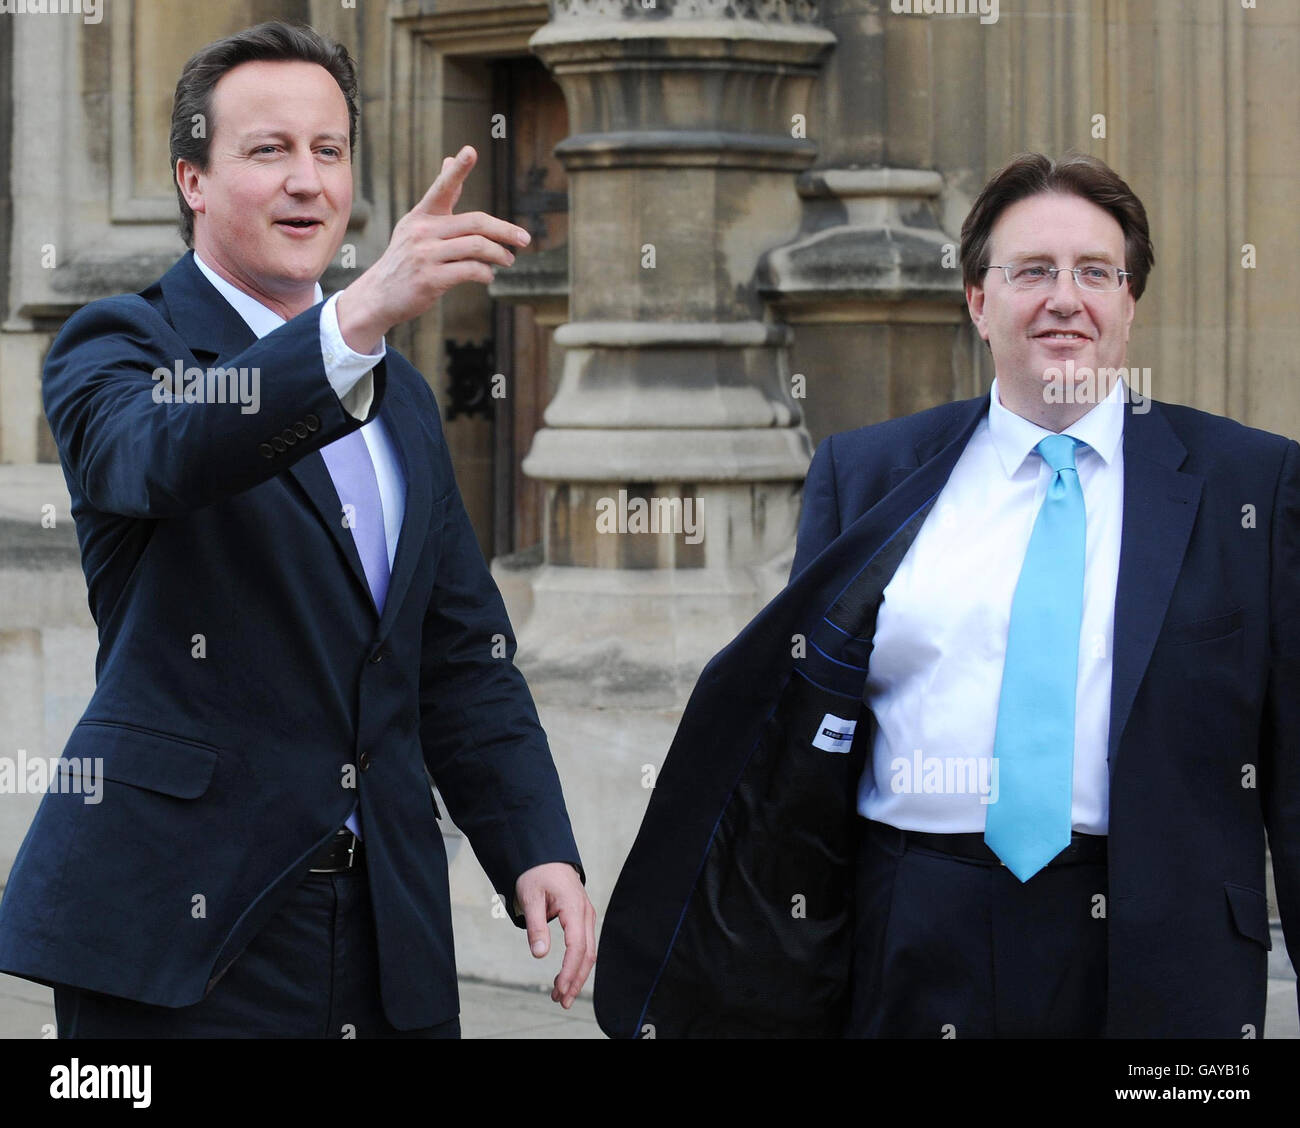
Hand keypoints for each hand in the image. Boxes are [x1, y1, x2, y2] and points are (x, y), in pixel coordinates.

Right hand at [335, 145, 530, 352]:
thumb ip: (440, 198)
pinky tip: (488, 276)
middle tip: (524, 239)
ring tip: (508, 260)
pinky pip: (471, 270)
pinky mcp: (431, 279)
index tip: (470, 151)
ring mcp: (425, 255)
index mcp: (421, 216)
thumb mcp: (418, 226)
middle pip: (475, 223)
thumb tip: (450, 159)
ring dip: (500, 255)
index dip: (457, 171)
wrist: (380, 295)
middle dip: (505, 231)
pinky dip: (486, 273)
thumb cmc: (407, 259)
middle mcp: (422, 232)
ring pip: (477, 247)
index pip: (442, 188)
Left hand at [514, 862, 596, 1008]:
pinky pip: (585, 945)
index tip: (559, 988)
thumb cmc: (536, 873)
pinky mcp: (582, 919)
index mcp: (574, 906)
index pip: (577, 946)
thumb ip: (536, 926)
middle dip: (576, 980)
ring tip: (561, 994)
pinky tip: (566, 976)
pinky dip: (577, 964)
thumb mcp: (530, 897)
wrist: (545, 856)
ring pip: (589, 952)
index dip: (570, 970)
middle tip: (560, 1001)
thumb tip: (541, 955)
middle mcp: (585, 913)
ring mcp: (587, 916)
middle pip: (587, 954)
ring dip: (577, 975)